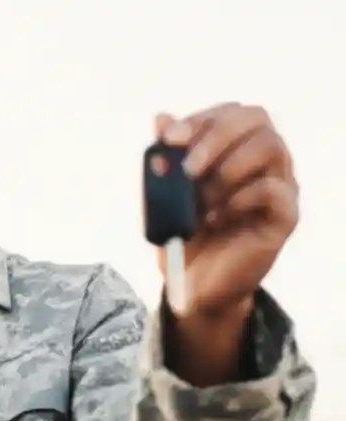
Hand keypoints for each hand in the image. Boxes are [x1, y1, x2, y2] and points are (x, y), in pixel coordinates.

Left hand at [153, 103, 299, 319]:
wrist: (194, 283)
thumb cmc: (183, 233)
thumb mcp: (164, 195)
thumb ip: (165, 159)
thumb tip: (160, 117)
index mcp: (237, 148)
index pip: (231, 112)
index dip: (201, 120)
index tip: (170, 139)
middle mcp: (265, 160)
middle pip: (257, 118)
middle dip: (215, 136)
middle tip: (187, 169)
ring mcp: (280, 185)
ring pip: (270, 146)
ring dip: (227, 169)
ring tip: (200, 201)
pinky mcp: (285, 216)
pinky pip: (272, 190)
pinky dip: (237, 199)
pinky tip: (215, 219)